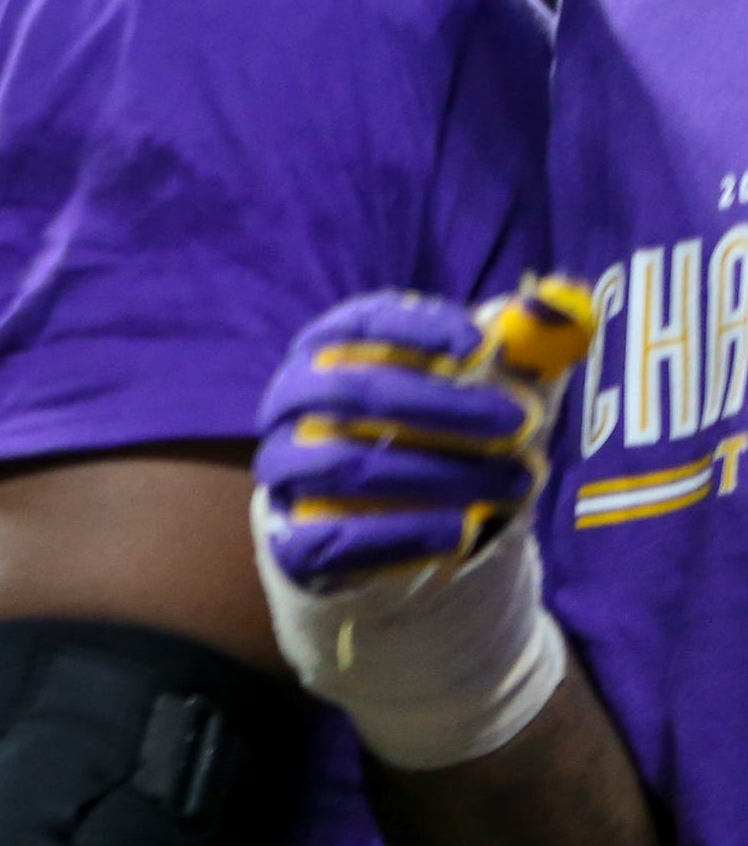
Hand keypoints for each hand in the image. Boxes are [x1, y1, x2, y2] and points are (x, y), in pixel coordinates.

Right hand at [256, 291, 548, 588]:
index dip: (419, 329)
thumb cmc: (444, 434)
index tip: (483, 346)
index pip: (360, 323)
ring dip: (437, 472)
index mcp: (330, 350)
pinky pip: (334, 537)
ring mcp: (287, 473)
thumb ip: (521, 347)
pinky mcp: (296, 541)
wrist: (401, 522)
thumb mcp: (488, 387)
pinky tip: (464, 530)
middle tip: (521, 419)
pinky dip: (404, 533)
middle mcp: (295, 406)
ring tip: (513, 483)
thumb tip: (558, 305)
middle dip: (441, 405)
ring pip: (342, 465)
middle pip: (347, 390)